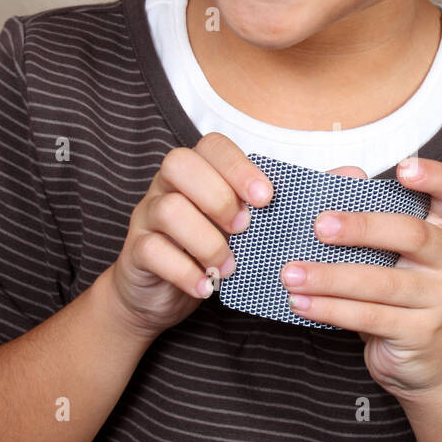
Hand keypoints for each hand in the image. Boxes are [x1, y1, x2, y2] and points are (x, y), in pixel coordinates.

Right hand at [107, 133, 273, 340]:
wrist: (157, 295)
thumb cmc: (205, 253)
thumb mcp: (233, 228)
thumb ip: (257, 211)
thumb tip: (307, 197)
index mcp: (195, 172)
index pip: (211, 146)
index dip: (239, 167)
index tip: (265, 197)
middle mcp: (166, 186)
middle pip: (179, 164)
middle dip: (220, 197)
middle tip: (243, 229)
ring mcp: (147, 216)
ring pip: (169, 209)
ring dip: (207, 242)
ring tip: (228, 267)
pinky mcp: (135, 251)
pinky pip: (152, 251)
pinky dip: (185, 272)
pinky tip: (205, 286)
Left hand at [279, 155, 441, 397]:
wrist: (426, 362)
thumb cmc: (400, 295)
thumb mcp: (389, 253)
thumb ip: (369, 212)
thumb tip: (342, 175)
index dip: (436, 176)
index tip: (404, 168)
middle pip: (412, 234)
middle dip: (361, 228)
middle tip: (319, 227)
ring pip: (383, 282)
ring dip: (330, 277)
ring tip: (292, 274)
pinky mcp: (423, 332)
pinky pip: (370, 316)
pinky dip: (331, 309)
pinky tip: (302, 303)